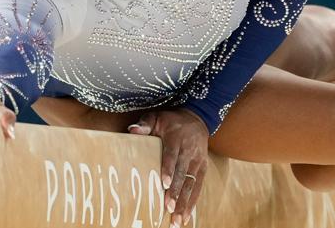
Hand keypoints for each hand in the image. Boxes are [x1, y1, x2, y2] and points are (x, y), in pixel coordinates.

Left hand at [128, 108, 208, 226]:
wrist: (197, 119)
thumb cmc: (171, 121)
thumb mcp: (156, 116)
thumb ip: (144, 124)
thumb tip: (132, 130)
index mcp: (176, 138)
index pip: (172, 155)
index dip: (169, 169)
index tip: (165, 184)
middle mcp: (189, 151)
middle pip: (182, 173)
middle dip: (176, 192)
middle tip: (168, 208)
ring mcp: (197, 161)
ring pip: (191, 183)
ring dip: (184, 202)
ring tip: (177, 219)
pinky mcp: (203, 168)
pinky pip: (198, 187)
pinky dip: (193, 202)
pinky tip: (186, 216)